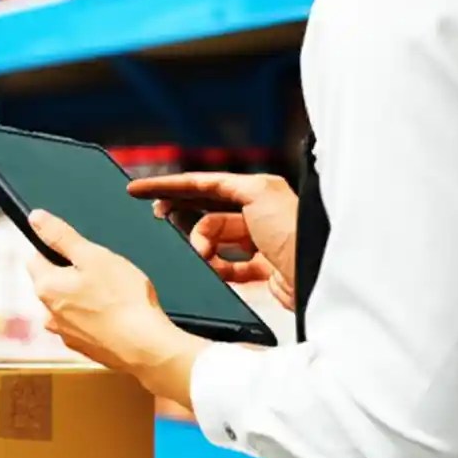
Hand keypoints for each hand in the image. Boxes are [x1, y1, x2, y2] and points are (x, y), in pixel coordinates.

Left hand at [25, 209, 207, 406]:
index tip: (79, 251)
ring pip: (70, 305)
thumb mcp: (93, 256)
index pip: (35, 258)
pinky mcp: (84, 348)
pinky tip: (118, 316)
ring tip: (114, 296)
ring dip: (85, 298)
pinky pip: (85, 325)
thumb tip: (35, 219)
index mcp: (46, 287)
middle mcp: (49, 314)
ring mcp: (66, 334)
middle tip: (104, 273)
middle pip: (54, 282)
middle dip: (73, 274)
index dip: (56, 249)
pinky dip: (97, 318)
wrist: (145, 347)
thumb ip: (61, 236)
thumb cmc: (123, 299)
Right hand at [128, 173, 298, 309]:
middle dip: (184, 221)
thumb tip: (200, 206)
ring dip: (203, 251)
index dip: (169, 186)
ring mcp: (259, 244)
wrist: (318, 273)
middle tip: (159, 220)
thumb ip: (226, 188)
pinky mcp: (262, 272)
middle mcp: (258, 214)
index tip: (139, 190)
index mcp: (257, 190)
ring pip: (212, 244)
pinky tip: (216, 272)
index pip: (203, 184)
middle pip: (205, 215)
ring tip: (204, 258)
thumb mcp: (258, 193)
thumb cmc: (295, 231)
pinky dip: (218, 271)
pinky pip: (227, 270)